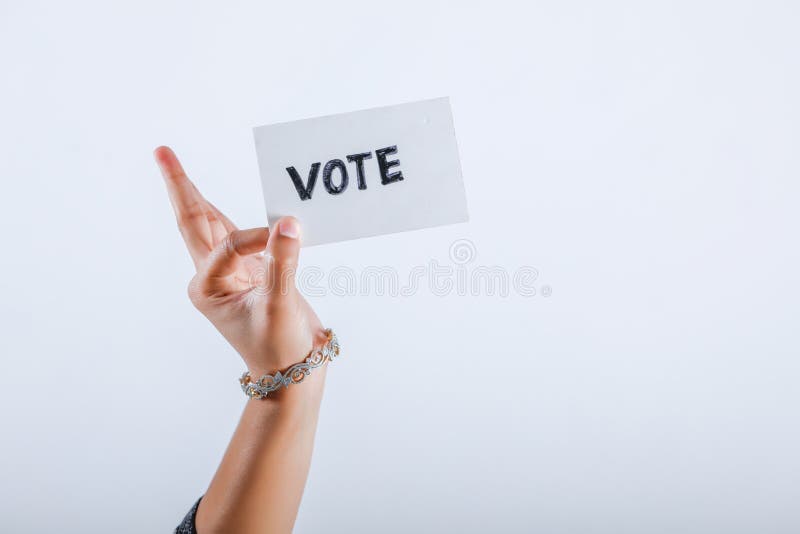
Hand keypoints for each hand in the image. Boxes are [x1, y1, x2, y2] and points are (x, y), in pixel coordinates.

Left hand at [154, 146, 326, 376]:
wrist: (291, 372)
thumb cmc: (279, 346)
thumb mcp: (279, 306)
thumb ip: (283, 262)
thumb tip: (288, 223)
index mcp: (208, 287)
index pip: (230, 246)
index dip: (258, 237)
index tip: (288, 235)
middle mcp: (213, 278)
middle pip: (195, 223)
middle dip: (181, 187)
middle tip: (162, 152)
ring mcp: (230, 274)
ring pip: (213, 227)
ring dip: (199, 198)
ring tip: (176, 168)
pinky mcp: (251, 274)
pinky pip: (241, 238)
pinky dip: (238, 217)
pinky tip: (220, 200)